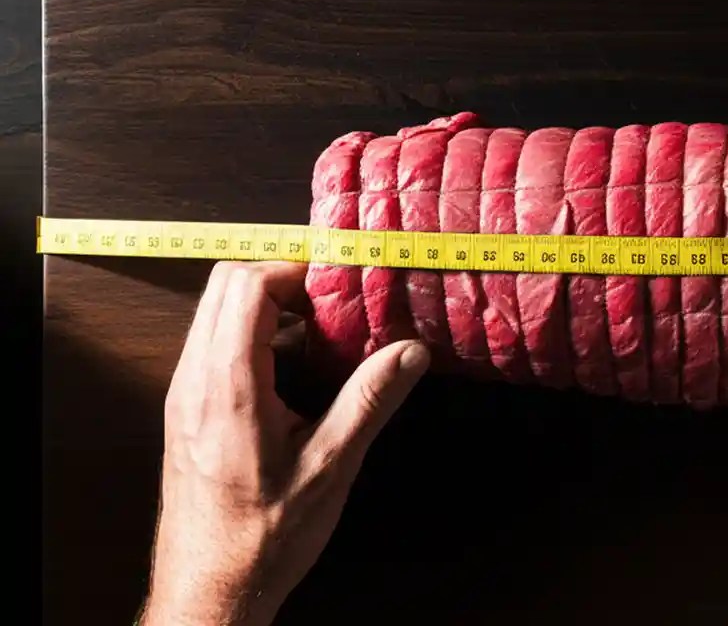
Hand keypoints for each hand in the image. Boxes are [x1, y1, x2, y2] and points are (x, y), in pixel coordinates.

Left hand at [139, 261, 429, 625]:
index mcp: (228, 387)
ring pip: (213, 311)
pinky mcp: (184, 409)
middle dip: (280, 275)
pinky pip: (210, 341)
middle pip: (224, 285)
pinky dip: (248, 329)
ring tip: (317, 324)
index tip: (339, 281)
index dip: (295, 270)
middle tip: (331, 295)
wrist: (209, 590)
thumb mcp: (330, 469)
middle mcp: (194, 380)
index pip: (248, 287)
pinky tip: (290, 361)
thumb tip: (410, 352)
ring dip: (263, 301)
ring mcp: (183, 393)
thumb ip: (370, 401)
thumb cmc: (264, 538)